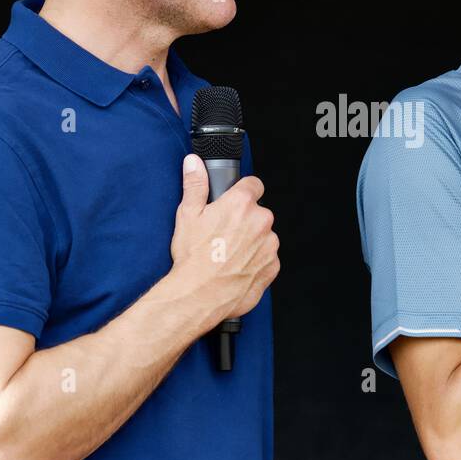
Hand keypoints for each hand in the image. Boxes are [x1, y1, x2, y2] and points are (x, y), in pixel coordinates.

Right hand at [169, 154, 279, 323]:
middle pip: (258, 213)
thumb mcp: (187, 215)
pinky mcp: (273, 266)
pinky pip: (267, 257)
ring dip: (251, 241)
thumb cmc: (193, 257)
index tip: (235, 201)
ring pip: (263, 236)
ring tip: (228, 254)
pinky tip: (236, 267)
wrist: (200, 295)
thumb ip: (195, 185)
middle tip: (223, 234)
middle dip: (244, 220)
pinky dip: (256, 261)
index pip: (254, 184)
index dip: (243, 191)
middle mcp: (261, 221)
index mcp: (241, 204)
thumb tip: (194, 163)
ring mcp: (270, 244)